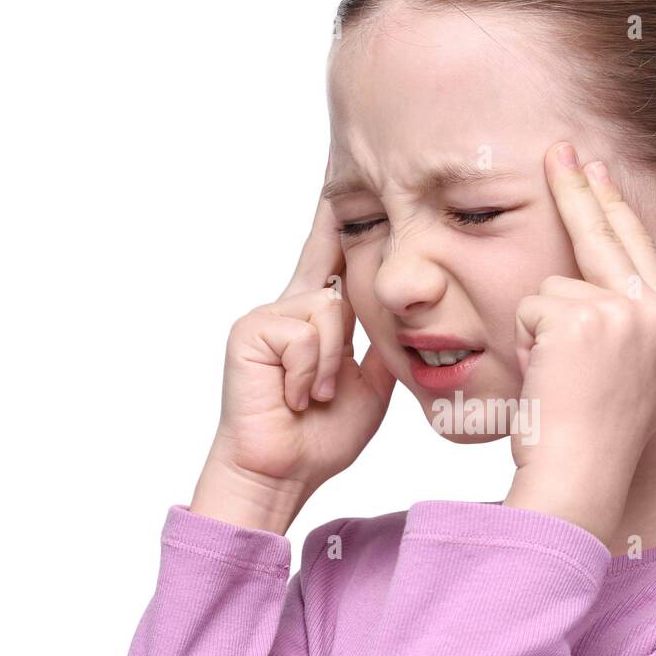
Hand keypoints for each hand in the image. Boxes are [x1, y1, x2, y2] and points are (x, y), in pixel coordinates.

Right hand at [191, 175, 396, 529]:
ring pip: (330, 308)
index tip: (344, 184)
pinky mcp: (252, 330)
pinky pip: (307, 333)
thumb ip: (381, 344)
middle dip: (340, 299)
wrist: (284, 471)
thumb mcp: (369, 383)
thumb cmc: (321, 435)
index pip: (332, 260)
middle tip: (332, 333)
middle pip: (338, 276)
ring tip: (312, 395)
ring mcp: (268, 316)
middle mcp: (289, 309)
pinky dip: (309, 373)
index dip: (337, 223)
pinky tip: (293, 397)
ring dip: (330, 365)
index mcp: (315, 321)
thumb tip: (404, 314)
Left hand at [504, 142, 655, 546]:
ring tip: (556, 378)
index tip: (597, 170)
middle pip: (605, 235)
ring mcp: (622, 313)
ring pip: (550, 290)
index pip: (639, 250)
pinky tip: (545, 377)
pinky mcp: (582, 319)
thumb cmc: (604, 438)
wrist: (580, 475)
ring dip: (537, 332)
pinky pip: (530, 308)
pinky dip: (524, 342)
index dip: (614, 208)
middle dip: (577, 189)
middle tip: (557, 148)